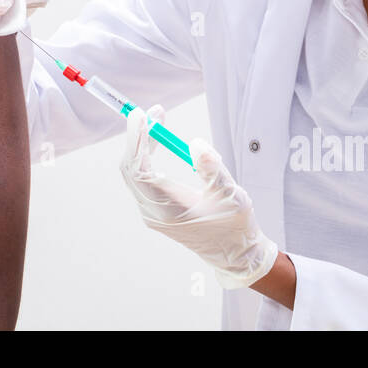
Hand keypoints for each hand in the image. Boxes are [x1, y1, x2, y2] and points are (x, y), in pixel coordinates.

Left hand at [120, 105, 279, 289]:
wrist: (235, 254)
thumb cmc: (235, 226)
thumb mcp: (232, 195)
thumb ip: (213, 169)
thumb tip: (196, 144)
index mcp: (168, 210)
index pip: (139, 171)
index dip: (136, 141)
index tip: (140, 116)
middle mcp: (153, 212)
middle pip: (131, 169)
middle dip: (139, 136)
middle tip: (155, 112)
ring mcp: (152, 213)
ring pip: (134, 173)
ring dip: (142, 145)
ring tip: (157, 120)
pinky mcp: (156, 210)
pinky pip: (141, 178)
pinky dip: (145, 156)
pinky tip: (155, 141)